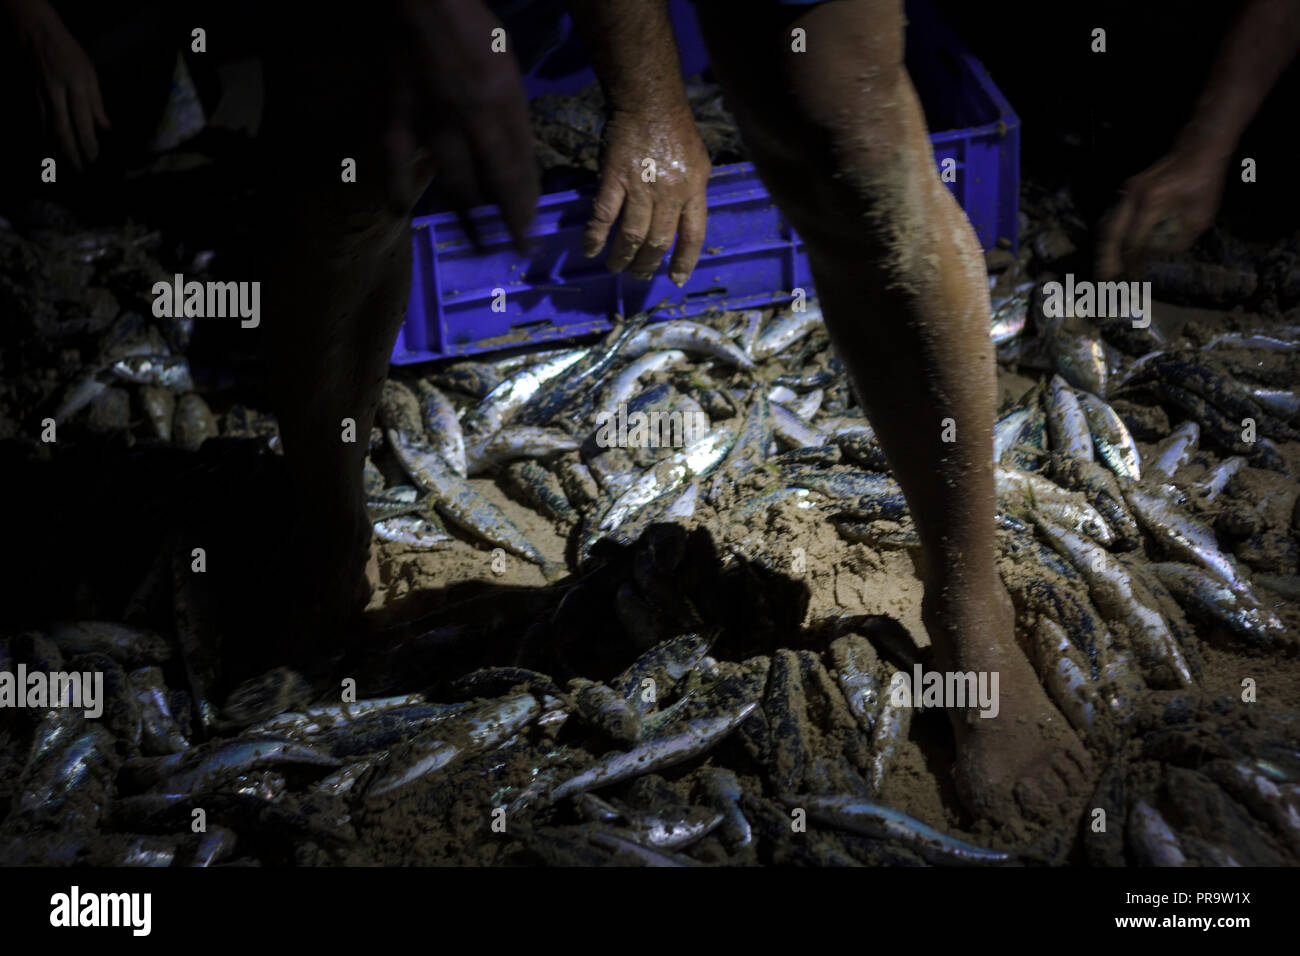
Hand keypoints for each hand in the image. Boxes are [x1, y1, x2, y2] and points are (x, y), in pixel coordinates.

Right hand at [7, 0, 109, 171]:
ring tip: (65, 168)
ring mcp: (37, 94)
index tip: (94, 160)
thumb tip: (106, 128)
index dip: (88, 144)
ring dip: (55, 150)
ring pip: (45, 129)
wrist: (32, 31)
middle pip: (62, 130)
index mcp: (74, 85)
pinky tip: (48, 150)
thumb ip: (96, 102)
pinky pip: (35, 122)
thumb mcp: (88, 72)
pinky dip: (42, 138)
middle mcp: (54, 92)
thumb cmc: (66, 52)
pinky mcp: (26, 95)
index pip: (82, 122)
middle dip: (71, 154)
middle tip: (80, 172)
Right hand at [380, 0, 537, 247]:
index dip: (525, 204)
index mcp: (502, 101)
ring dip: (467, 217)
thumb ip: (511, 111)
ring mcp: (430, 119)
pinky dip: (397, 184)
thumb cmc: (469, 25)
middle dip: (507, 221)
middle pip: (493, 182)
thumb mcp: (506, 65)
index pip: (519, 166)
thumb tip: (517, 155)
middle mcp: (471, 118)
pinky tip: (402, 208)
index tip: (532, 232)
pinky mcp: (394, 112)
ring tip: (477, 244)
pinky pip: (394, 158)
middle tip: (515, 249)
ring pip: (453, 180)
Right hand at [584, 106, 709, 285]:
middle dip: (647, 264)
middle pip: (659, 241)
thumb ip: (692, 193)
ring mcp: (641, 186)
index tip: (675, 279)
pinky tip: (590, 249)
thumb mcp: (698, 162)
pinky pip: (604, 216)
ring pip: (632, 235)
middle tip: (638, 275)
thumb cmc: (675, 129)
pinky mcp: (614, 178)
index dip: (684, 261)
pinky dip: (596, 236)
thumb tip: (684, 223)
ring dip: (622, 257)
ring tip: (615, 268)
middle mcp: (670, 192)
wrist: (648, 101)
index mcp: (694, 189)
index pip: (693, 235)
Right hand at [1097, 146, 1228, 278]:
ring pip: (1105, 225)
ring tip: (1103, 269)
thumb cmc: (1203, 183)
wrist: (1198, 149)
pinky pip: (1109, 216)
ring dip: (1103, 248)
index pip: (1134, 241)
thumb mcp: (1199, 217)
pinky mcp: (1126, 190)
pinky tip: (1108, 248)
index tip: (1130, 280)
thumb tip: (1157, 259)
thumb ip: (1178, 240)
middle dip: (1106, 260)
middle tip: (1104, 281)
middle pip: (1110, 235)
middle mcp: (1132, 197)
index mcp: (1151, 203)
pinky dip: (1107, 235)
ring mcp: (1126, 191)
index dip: (1131, 263)